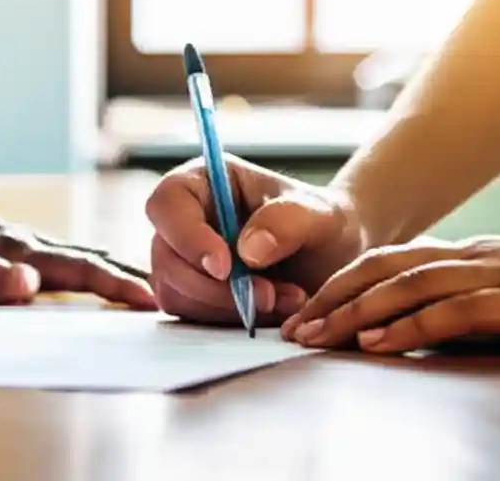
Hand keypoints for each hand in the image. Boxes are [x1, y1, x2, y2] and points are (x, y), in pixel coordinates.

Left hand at [0, 199, 156, 308]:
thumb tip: (31, 285)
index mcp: (4, 249)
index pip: (71, 269)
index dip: (111, 284)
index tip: (150, 298)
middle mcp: (16, 241)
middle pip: (82, 260)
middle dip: (125, 278)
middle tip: (168, 299)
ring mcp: (11, 240)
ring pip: (72, 255)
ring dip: (110, 271)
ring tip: (146, 288)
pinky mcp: (3, 245)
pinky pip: (54, 256)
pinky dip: (85, 265)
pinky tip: (96, 273)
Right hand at [145, 156, 364, 325]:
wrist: (334, 259)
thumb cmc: (323, 224)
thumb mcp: (321, 215)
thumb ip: (288, 222)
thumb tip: (247, 250)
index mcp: (205, 181)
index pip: (168, 203)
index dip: (186, 236)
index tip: (225, 267)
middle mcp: (186, 218)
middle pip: (166, 257)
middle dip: (215, 287)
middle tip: (267, 296)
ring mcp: (183, 257)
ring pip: (175, 291)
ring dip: (227, 307)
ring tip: (284, 300)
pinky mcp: (191, 292)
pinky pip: (191, 314)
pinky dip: (229, 319)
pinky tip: (270, 310)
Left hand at [280, 232, 499, 352]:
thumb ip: (473, 306)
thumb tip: (422, 333)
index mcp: (473, 254)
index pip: (391, 262)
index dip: (342, 285)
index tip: (306, 313)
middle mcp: (476, 257)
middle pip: (384, 268)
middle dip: (331, 298)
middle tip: (291, 328)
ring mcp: (499, 275)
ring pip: (407, 286)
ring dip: (354, 313)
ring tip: (316, 338)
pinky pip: (454, 311)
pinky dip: (409, 326)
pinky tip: (378, 343)